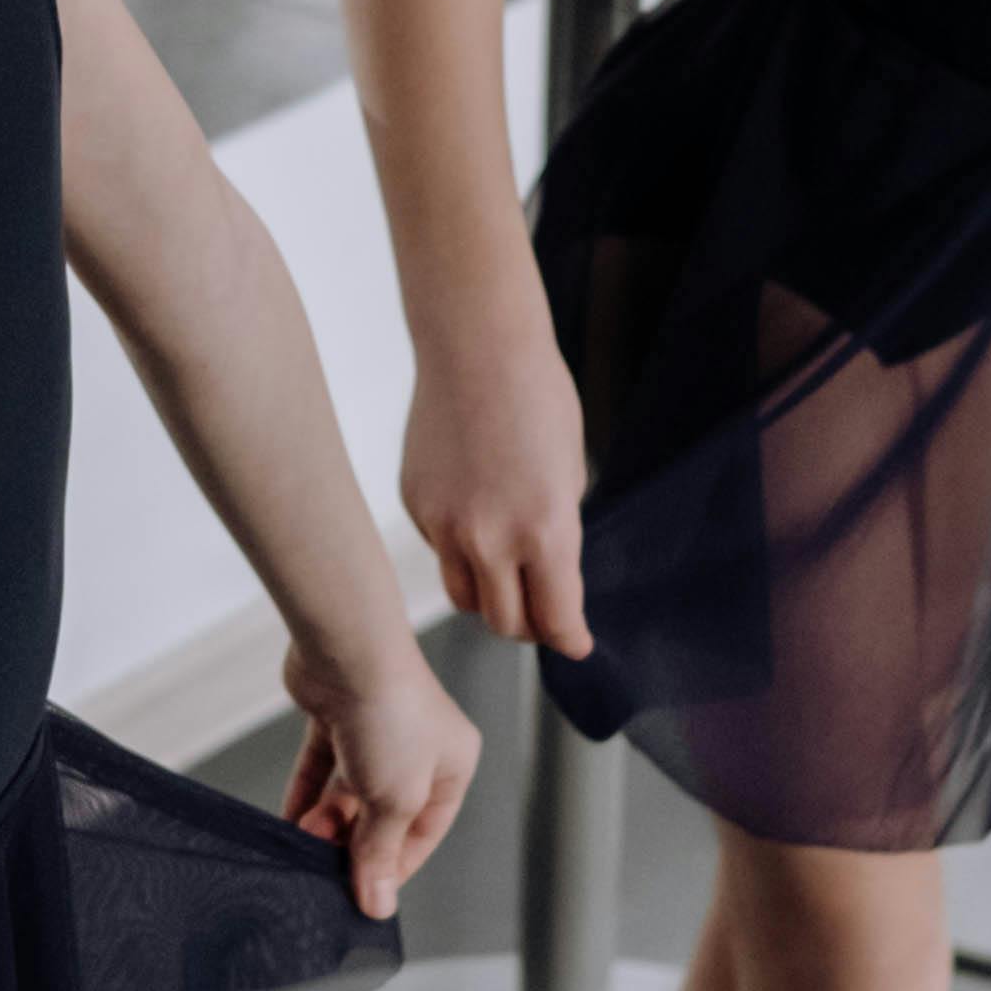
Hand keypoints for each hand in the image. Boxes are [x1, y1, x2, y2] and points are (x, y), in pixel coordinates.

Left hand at [281, 631, 480, 914]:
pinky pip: (321, 767)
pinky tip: (289, 822)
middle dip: (353, 843)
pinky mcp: (336, 717)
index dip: (393, 865)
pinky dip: (306, 794)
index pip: (425, 831)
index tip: (364, 894)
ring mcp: (375, 731)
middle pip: (383, 813)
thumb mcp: (394, 801)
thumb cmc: (391, 716)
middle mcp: (418, 747)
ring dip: (325, 823)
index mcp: (452, 765)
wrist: (348, 652)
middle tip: (325, 870)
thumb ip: (380, 852)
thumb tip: (377, 903)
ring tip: (304, 844)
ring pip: (349, 793)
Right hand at [398, 316, 593, 658]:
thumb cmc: (537, 398)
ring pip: (464, 598)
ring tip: (506, 577)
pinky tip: (473, 510)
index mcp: (544, 531)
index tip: (575, 643)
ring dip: (489, 599)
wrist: (476, 347)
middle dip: (529, 626)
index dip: (569, 638)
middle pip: (506, 623)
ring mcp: (445, 527)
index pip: (556, 618)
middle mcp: (490, 540)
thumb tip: (545, 574)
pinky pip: (441, 552)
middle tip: (543, 615)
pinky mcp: (414, 507)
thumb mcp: (569, 472)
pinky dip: (460, 550)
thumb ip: (555, 532)